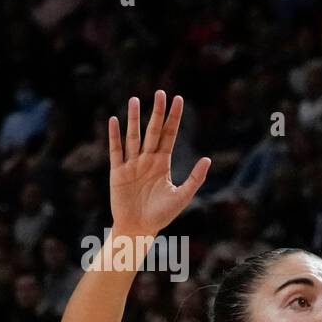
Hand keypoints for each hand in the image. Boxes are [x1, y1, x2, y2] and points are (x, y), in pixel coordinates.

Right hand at [108, 91, 210, 236]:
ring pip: (134, 137)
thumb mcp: (182, 196)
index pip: (169, 135)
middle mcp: (147, 160)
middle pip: (153, 131)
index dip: (173, 118)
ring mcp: (132, 164)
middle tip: (160, 93)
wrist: (139, 228)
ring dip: (134, 119)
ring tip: (135, 100)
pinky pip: (116, 151)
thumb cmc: (161, 215)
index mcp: (163, 164)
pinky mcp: (118, 172)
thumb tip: (207, 159)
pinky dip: (114, 136)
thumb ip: (195, 178)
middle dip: (157, 113)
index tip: (178, 99)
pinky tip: (114, 120)